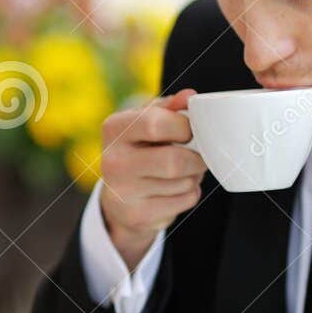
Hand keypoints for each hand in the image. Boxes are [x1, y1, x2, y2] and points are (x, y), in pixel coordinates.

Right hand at [98, 89, 206, 267]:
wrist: (118, 199)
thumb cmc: (139, 150)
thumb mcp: (147, 123)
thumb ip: (169, 107)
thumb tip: (190, 96)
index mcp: (114, 129)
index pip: (157, 124)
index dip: (184, 127)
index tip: (189, 131)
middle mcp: (113, 161)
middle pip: (174, 161)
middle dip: (196, 159)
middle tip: (198, 157)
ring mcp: (122, 192)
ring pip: (184, 182)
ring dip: (194, 177)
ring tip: (182, 173)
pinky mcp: (137, 216)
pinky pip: (184, 201)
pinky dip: (190, 194)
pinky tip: (176, 190)